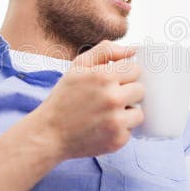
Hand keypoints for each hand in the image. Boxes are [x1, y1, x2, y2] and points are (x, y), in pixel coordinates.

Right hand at [33, 40, 144, 159]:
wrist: (49, 134)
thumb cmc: (64, 98)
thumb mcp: (78, 67)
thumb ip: (105, 51)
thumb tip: (132, 50)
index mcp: (103, 76)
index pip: (135, 69)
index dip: (123, 75)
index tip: (110, 82)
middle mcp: (113, 98)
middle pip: (140, 90)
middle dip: (126, 93)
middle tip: (107, 99)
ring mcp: (116, 121)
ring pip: (139, 112)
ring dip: (126, 113)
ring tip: (105, 114)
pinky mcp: (118, 140)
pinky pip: (131, 130)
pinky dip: (119, 130)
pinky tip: (102, 128)